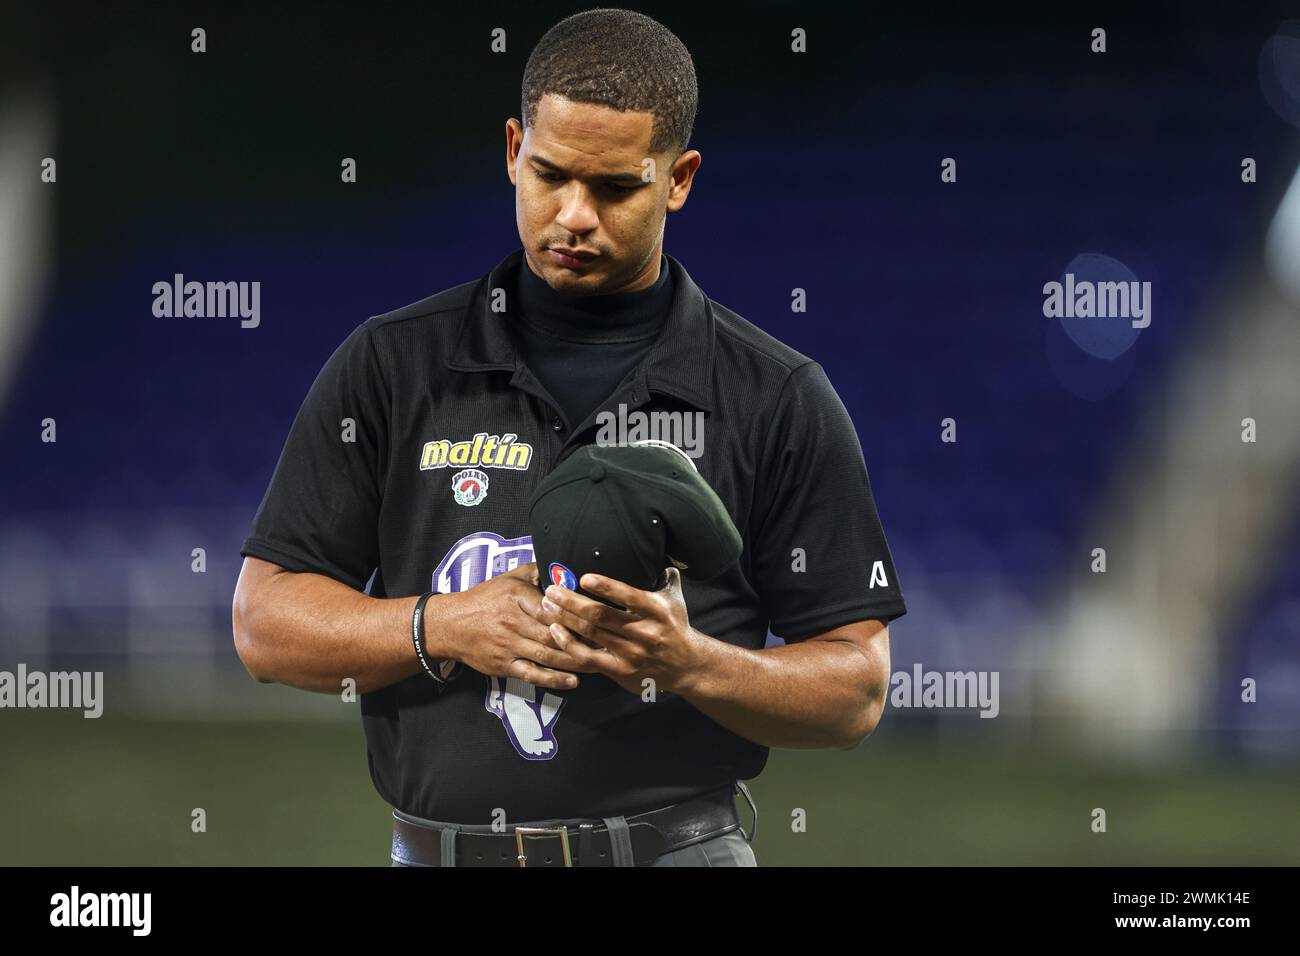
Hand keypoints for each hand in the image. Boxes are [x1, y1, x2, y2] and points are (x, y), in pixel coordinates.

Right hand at [426, 562, 593, 690]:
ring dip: (574, 661)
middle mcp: (513, 622)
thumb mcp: (508, 578)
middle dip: (581, 640)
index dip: (576, 615)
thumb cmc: (484, 598)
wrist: (449, 625)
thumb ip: (536, 570)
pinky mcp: (503, 666)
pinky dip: (553, 679)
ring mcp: (508, 646)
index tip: (599, 619)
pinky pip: (531, 674)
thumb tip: (564, 562)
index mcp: (517, 597)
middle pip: (553, 633)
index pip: (552, 607)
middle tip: (608, 644)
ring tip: (597, 663)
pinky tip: (573, 681)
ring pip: (547, 655)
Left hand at [523, 566, 710, 695]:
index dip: (606, 586)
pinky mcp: (620, 671)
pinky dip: (569, 644)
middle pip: (601, 616)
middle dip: (571, 601)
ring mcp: (631, 654)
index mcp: (657, 611)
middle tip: (552, 589)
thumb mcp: (675, 597)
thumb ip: (664, 574)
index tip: (584, 577)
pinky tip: (556, 630)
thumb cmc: (674, 625)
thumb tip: (656, 547)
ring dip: (565, 618)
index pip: (629, 596)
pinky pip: (588, 658)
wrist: (685, 666)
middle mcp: (644, 633)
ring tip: (548, 604)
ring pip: (590, 634)